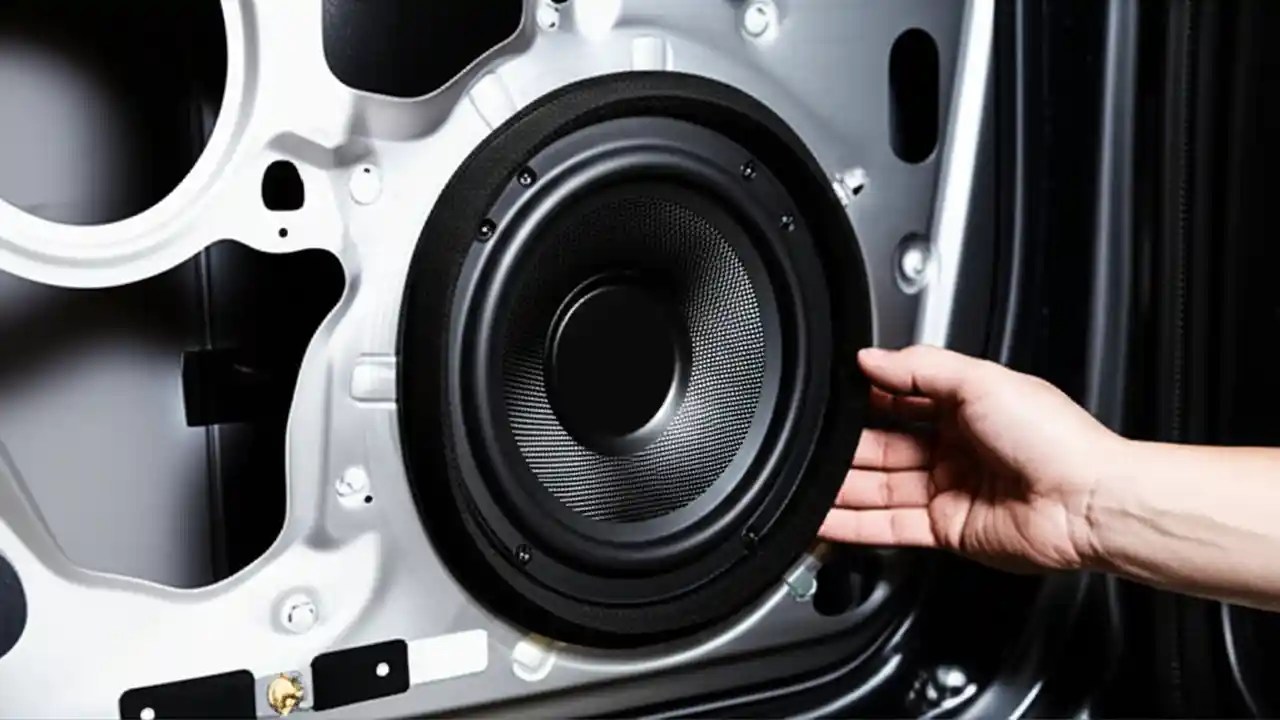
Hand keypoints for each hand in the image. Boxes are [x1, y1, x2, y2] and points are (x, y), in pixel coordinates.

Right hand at [819, 345, 1125, 571]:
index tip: (832, 394)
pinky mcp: (947, 529)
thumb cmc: (1057, 439)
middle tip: (806, 443)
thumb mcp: (982, 379)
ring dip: (841, 488)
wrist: (1089, 502)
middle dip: (845, 446)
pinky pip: (889, 526)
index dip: (866, 396)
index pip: (900, 397)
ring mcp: (950, 490)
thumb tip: (872, 358)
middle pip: (883, 446)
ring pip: (880, 488)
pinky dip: (853, 525)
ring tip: (801, 483)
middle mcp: (955, 448)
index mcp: (967, 405)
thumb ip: (920, 367)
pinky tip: (825, 518)